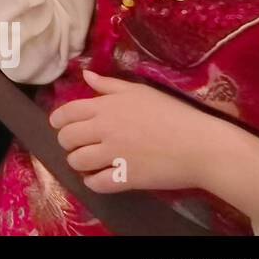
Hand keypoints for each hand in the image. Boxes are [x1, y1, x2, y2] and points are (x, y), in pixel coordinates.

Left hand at [52, 71, 240, 194]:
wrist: (201, 145)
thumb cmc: (173, 114)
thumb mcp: (140, 91)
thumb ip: (109, 85)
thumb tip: (86, 75)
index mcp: (106, 107)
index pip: (66, 113)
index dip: (57, 120)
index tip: (59, 125)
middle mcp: (104, 130)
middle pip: (67, 138)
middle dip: (67, 142)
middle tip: (78, 145)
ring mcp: (114, 155)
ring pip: (77, 162)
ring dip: (78, 163)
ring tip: (88, 162)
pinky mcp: (125, 178)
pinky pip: (96, 183)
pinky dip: (92, 182)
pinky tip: (99, 177)